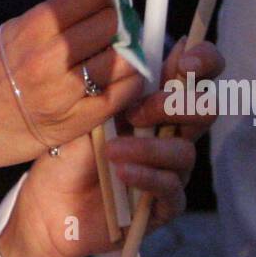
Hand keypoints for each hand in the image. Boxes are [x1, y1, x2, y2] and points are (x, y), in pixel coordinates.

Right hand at [0, 0, 144, 172]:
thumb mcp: (12, 29)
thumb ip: (53, 10)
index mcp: (34, 28)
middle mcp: (51, 57)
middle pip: (110, 22)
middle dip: (114, 19)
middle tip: (109, 24)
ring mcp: (67, 92)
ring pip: (122, 57)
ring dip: (124, 51)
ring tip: (113, 52)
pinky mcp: (79, 120)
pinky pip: (123, 92)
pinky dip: (128, 80)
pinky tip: (118, 76)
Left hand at [0, 37, 223, 256]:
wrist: (50, 204)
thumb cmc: (68, 152)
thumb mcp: (88, 112)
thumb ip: (116, 86)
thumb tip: (134, 51)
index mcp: (155, 102)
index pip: (197, 73)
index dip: (204, 60)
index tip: (186, 61)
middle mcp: (171, 133)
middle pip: (205, 109)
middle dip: (176, 106)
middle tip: (136, 113)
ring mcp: (171, 169)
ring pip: (184, 152)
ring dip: (148, 148)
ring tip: (111, 151)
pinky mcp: (165, 205)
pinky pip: (170, 188)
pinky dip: (146, 177)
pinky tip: (122, 174)